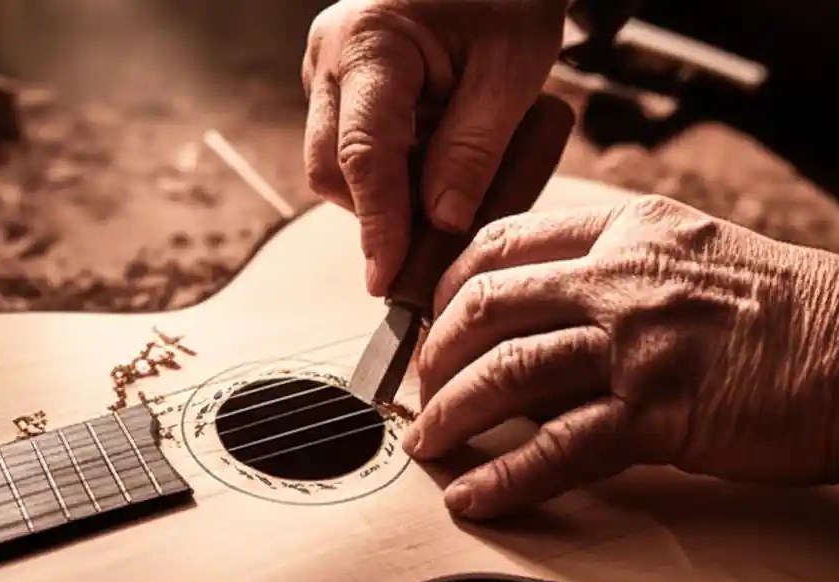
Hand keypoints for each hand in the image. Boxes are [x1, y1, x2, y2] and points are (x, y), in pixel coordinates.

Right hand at [301, 0, 569, 294]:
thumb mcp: (512, 71)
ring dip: (390, 188)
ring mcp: (326, 70)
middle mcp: (330, 57)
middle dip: (383, 208)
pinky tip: (438, 150)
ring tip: (455, 169)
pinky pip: (351, 147)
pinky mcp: (338, 84)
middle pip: (332, 168)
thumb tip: (441, 225)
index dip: (378, 225)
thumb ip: (474, 150)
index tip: (388, 280)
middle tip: (448, 226)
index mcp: (369, 44)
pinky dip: (393, 167)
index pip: (362, 155)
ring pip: (337, 164)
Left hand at [402, 194, 838, 517]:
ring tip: (424, 442)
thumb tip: (541, 311)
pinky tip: (473, 496)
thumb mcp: (695, 254)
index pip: (502, 243)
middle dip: (435, 353)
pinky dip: (504, 476)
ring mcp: (639, 342)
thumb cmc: (791, 313)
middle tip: (417, 387)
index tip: (428, 319)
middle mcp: (623, 276)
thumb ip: (617, 268)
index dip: (447, 285)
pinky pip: (556, 448)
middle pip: (487, 305)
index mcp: (628, 229)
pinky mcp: (659, 412)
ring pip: (508, 371)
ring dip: (452, 413)